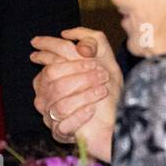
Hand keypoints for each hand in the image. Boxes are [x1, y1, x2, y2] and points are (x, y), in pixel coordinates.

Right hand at [30, 27, 120, 162]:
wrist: (118, 123)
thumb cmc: (110, 93)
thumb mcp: (107, 62)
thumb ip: (93, 42)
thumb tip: (68, 33)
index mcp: (52, 77)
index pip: (48, 60)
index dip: (69, 57)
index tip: (91, 58)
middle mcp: (47, 95)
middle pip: (52, 78)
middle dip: (80, 74)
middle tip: (102, 75)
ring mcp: (51, 115)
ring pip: (59, 101)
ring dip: (85, 94)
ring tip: (102, 90)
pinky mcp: (60, 132)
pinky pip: (63, 123)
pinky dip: (80, 116)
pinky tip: (92, 110)